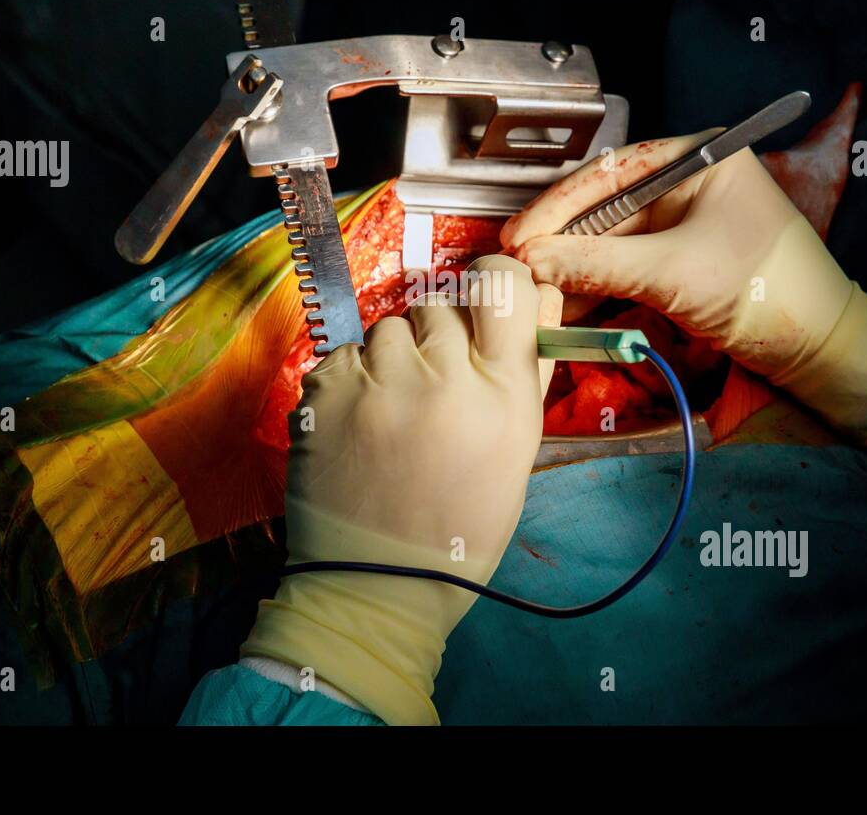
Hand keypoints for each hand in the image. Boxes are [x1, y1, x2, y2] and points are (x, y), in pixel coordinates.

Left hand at [241, 255, 561, 724]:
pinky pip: (344, 354)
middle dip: (435, 337)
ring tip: (391, 415)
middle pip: (439, 304)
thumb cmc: (460, 524)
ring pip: (388, 326)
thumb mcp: (517, 449)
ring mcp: (381, 380)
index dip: (489, 285)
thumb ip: (526, 369)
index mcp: (505, 392)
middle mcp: (446, 374)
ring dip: (390, 358)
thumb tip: (539, 293)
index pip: (501, 283)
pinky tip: (358, 427)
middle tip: (429, 390)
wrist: (379, 583)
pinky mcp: (327, 389)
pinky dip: (351, 381)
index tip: (479, 306)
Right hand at [503, 134, 866, 455]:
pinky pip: (628, 268)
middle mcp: (690, 184)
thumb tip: (530, 261)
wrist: (821, 348)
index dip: (560, 205)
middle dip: (562, 240)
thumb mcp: (671, 272)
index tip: (522, 233)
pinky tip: (563, 302)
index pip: (611, 171)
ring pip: (613, 241)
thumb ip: (595, 264)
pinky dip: (597, 286)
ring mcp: (686, 225)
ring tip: (532, 288)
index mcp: (700, 159)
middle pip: (606, 207)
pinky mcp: (684, 263)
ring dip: (574, 268)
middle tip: (516, 262)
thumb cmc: (764, 291)